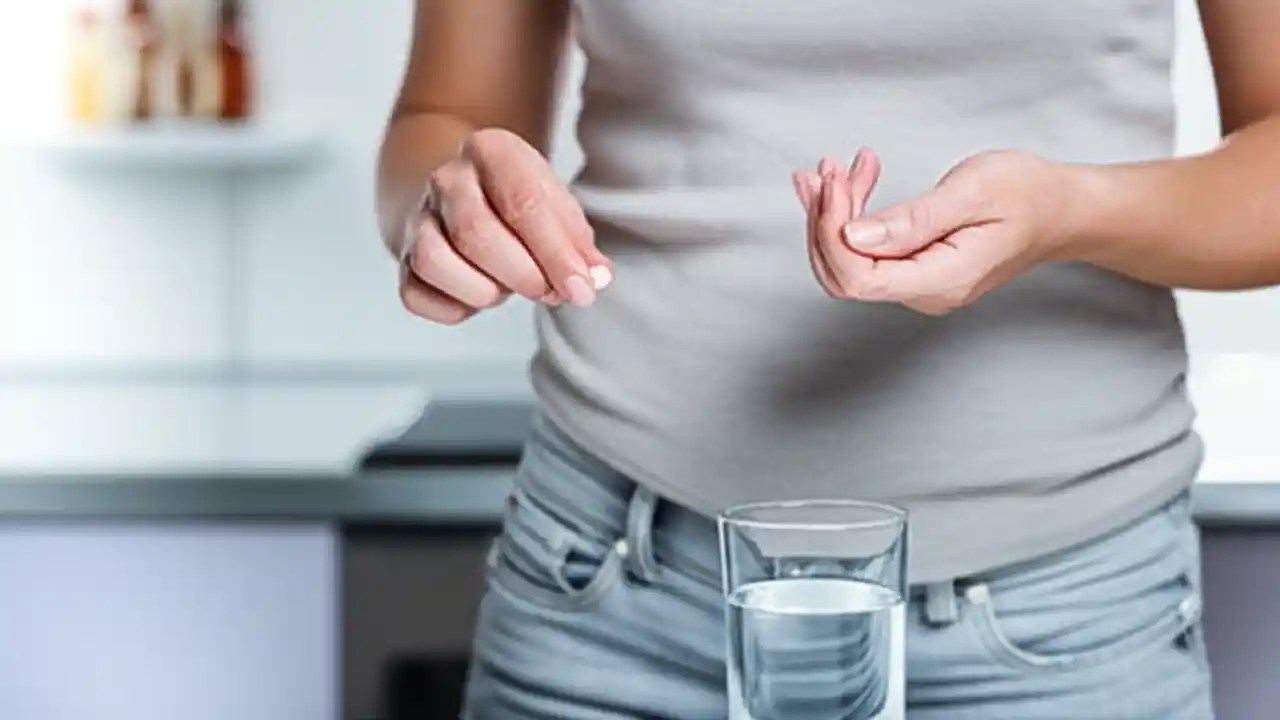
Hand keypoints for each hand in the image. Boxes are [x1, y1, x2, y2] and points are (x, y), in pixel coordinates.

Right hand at [400, 128, 612, 324]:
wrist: (463, 195)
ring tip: (508, 288)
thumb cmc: (519, 202)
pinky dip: (454, 307)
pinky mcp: (403, 257)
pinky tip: (477, 296)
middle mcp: (447, 178)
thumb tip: (595, 277)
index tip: (582, 288)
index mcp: (491, 151)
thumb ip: (579, 242)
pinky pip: (416, 293)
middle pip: (475, 233)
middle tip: (550, 292)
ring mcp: (418, 217)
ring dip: (483, 291)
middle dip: (523, 275)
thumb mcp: (557, 206)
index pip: (522, 204)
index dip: (556, 254)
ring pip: (435, 261)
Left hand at [794, 150, 1076, 315]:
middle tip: (829, 168)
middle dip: (825, 220)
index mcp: (942, 280)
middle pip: (844, 273)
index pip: (858, 277)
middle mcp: (925, 293)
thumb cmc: (1029, 194)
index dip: (832, 232)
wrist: (1060, 208)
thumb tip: (852, 237)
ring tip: (833, 168)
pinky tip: (845, 181)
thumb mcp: (973, 192)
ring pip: (849, 261)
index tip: (833, 182)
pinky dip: (847, 215)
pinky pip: (865, 252)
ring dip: (832, 214)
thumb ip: (912, 220)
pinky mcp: (913, 270)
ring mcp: (918, 286)